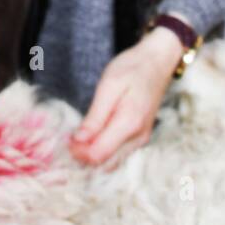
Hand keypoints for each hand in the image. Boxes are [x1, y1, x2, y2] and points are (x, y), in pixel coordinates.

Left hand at [68, 26, 182, 169]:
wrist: (157, 62)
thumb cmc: (132, 69)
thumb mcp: (109, 86)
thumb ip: (96, 116)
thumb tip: (79, 140)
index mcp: (129, 124)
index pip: (99, 154)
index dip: (78, 151)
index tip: (67, 137)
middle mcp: (138, 137)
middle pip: (105, 162)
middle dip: (84, 155)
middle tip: (69, 137)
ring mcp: (141, 139)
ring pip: (111, 161)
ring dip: (92, 154)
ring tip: (79, 136)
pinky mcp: (140, 137)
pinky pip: (118, 153)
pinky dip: (103, 150)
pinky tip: (92, 136)